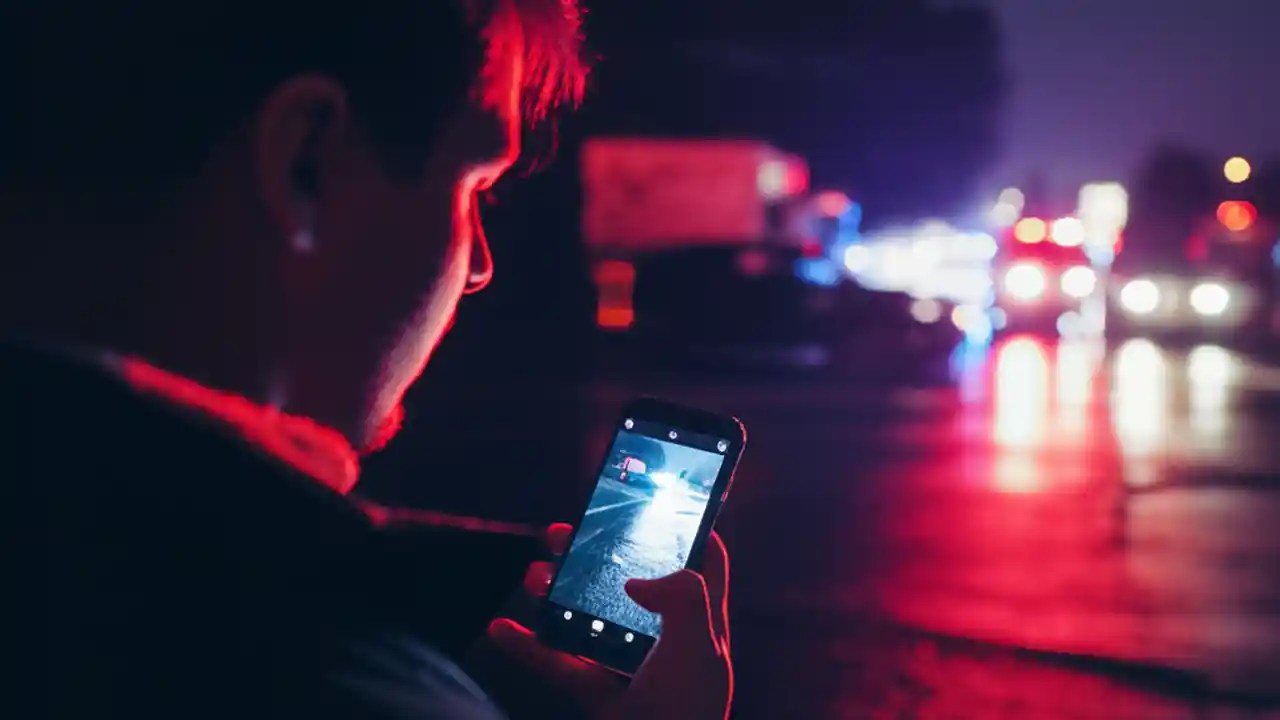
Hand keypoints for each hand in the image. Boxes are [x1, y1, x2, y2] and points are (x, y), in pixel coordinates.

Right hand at [487, 523, 732, 719]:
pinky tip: (502, 628)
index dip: (689, 531)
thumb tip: (639, 581)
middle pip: (631, 582)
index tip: (660, 503)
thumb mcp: (699, 648)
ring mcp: (630, 668)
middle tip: (567, 530)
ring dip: (556, 591)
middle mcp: (666, 642)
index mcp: (701, 626)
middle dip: (597, 553)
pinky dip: (528, 646)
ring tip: (533, 573)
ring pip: (588, 617)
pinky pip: (557, 663)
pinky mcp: (599, 696)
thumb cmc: (688, 714)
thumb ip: (683, 599)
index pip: (704, 566)